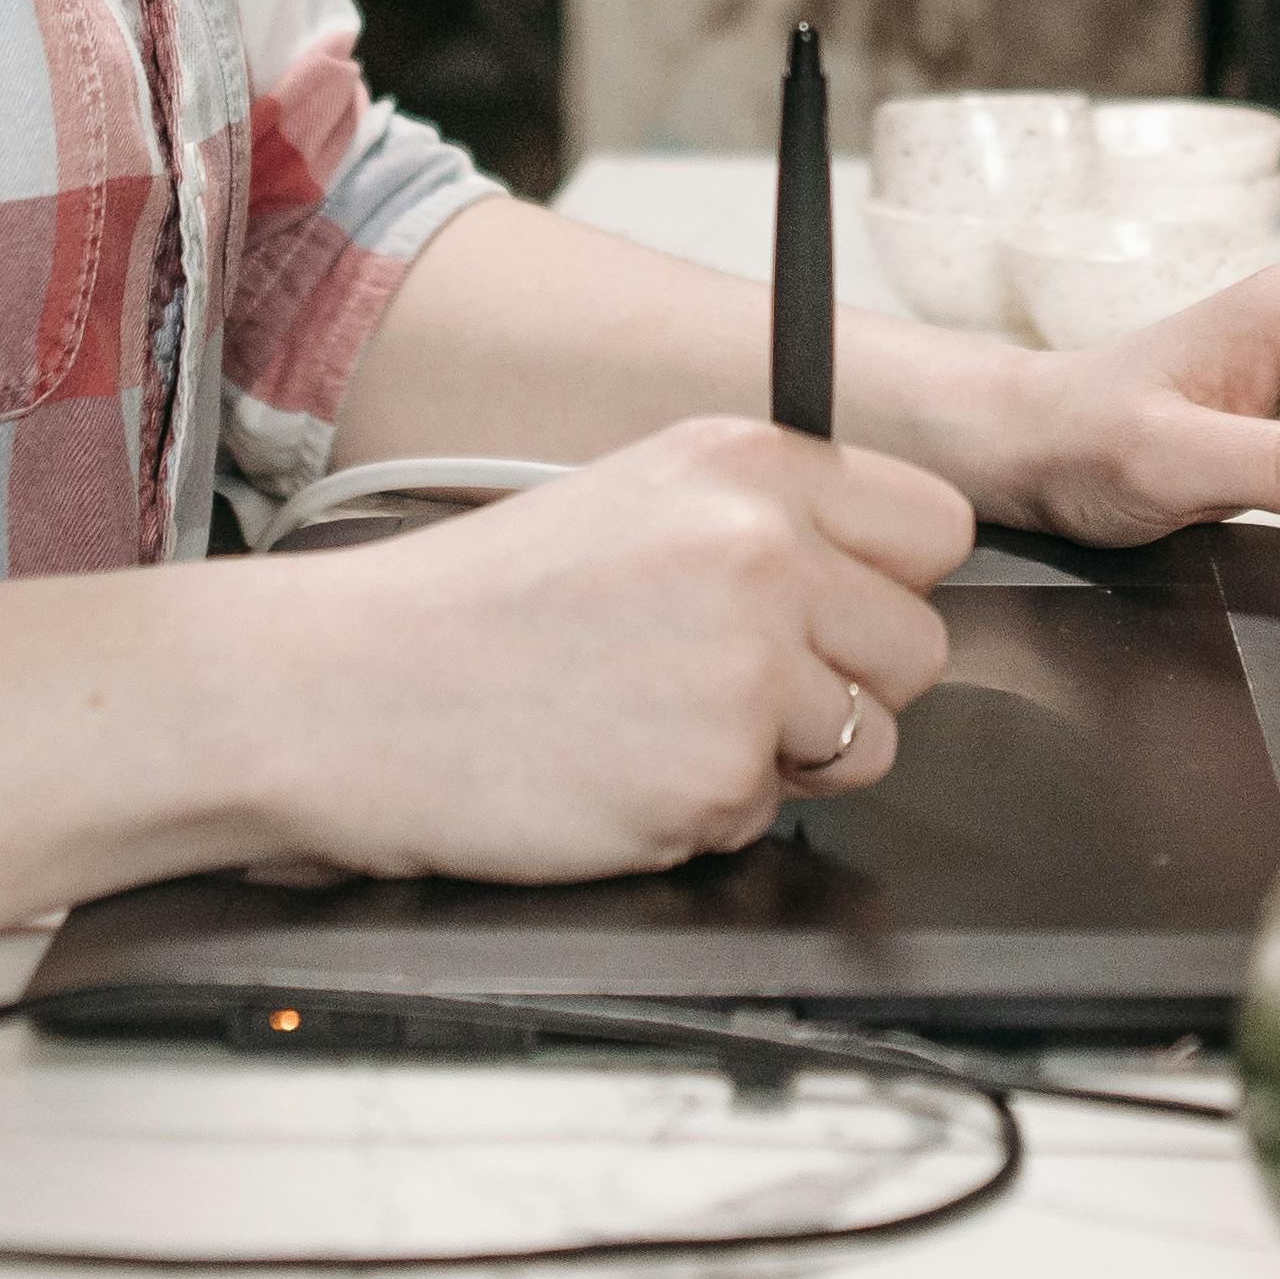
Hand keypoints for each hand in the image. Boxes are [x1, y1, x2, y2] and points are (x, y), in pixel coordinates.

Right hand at [251, 419, 974, 884]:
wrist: (345, 694)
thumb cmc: (471, 610)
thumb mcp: (633, 501)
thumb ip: (762, 523)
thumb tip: (881, 575)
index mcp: (745, 462)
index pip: (934, 525)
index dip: (886, 583)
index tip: (833, 608)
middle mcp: (763, 548)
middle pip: (921, 645)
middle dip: (845, 683)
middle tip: (726, 684)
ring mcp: (748, 665)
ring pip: (870, 742)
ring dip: (786, 758)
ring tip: (663, 724)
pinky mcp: (718, 775)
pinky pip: (776, 816)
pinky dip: (709, 814)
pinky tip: (622, 772)